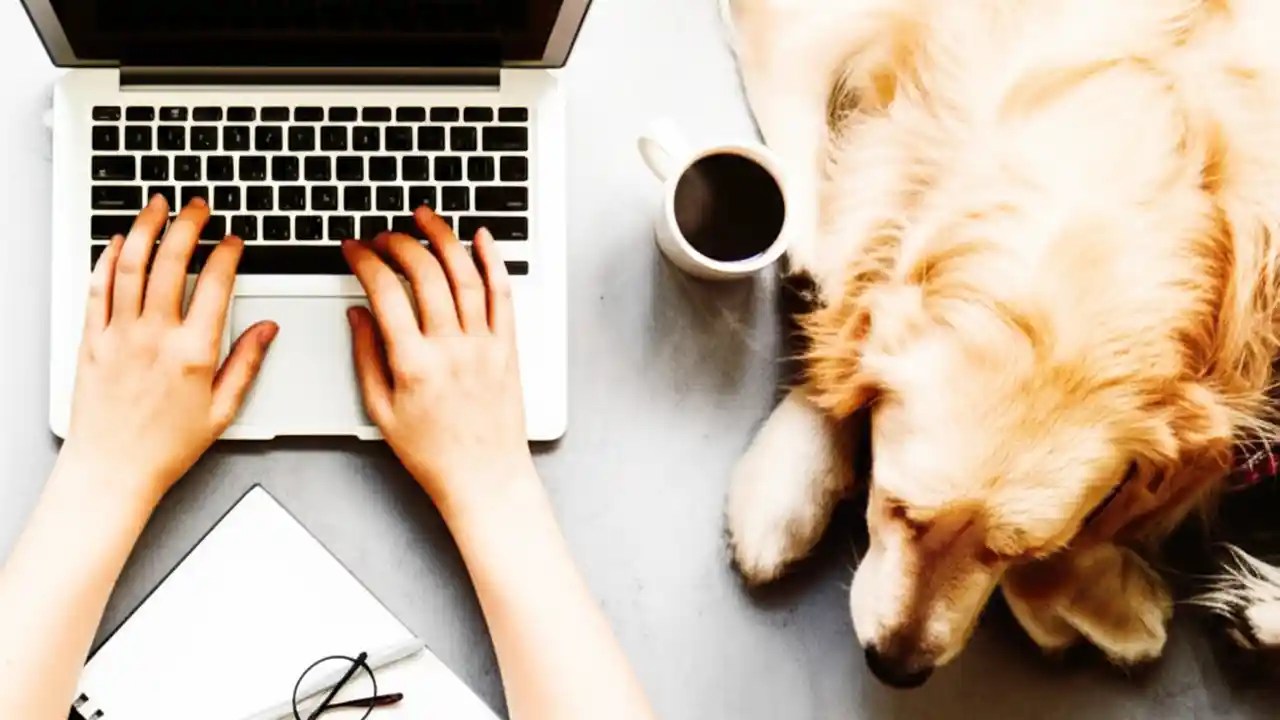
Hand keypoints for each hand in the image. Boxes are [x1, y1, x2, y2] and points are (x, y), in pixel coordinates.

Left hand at [63, 196, 276, 504]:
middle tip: (197, 207)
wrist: (112, 470)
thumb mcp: (223, 409)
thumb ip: (247, 362)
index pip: (216, 284)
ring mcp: (119, 335)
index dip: (228, 253)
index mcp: (193, 352)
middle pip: (172, 262)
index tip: (234, 240)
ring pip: (132, 265)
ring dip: (145, 228)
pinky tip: (118, 243)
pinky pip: (98, 289)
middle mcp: (155, 336)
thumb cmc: (165, 447)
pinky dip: (108, 259)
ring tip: (156, 207)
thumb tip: (268, 329)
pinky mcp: (91, 340)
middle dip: (187, 225)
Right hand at [343, 207, 531, 521]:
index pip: (386, 291)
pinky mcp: (508, 347)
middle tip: (385, 233)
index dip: (365, 260)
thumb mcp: (381, 409)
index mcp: (413, 363)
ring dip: (444, 238)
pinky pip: (504, 295)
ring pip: (465, 275)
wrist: (484, 477)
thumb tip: (358, 312)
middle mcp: (452, 348)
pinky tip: (482, 239)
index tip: (353, 248)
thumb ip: (366, 355)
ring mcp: (484, 345)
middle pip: (426, 274)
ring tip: (427, 217)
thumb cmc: (433, 453)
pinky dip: (494, 261)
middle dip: (400, 242)